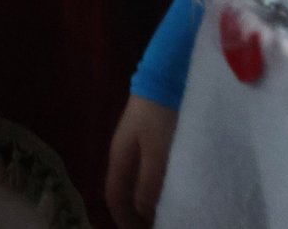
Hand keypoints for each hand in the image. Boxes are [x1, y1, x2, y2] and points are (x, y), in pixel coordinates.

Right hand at [105, 94, 179, 228]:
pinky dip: (158, 185)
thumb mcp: (158, 153)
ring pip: (138, 181)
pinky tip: (173, 188)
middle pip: (125, 191)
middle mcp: (125, 153)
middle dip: (136, 213)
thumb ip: (150, 185)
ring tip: (167, 212)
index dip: (123, 219)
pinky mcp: (153, 136)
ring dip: (148, 200)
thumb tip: (143, 213)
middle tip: (155, 226)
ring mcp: (138, 144)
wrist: (169, 73)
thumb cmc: (162, 115)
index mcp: (119, 157)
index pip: (114, 196)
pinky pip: (150, 170)